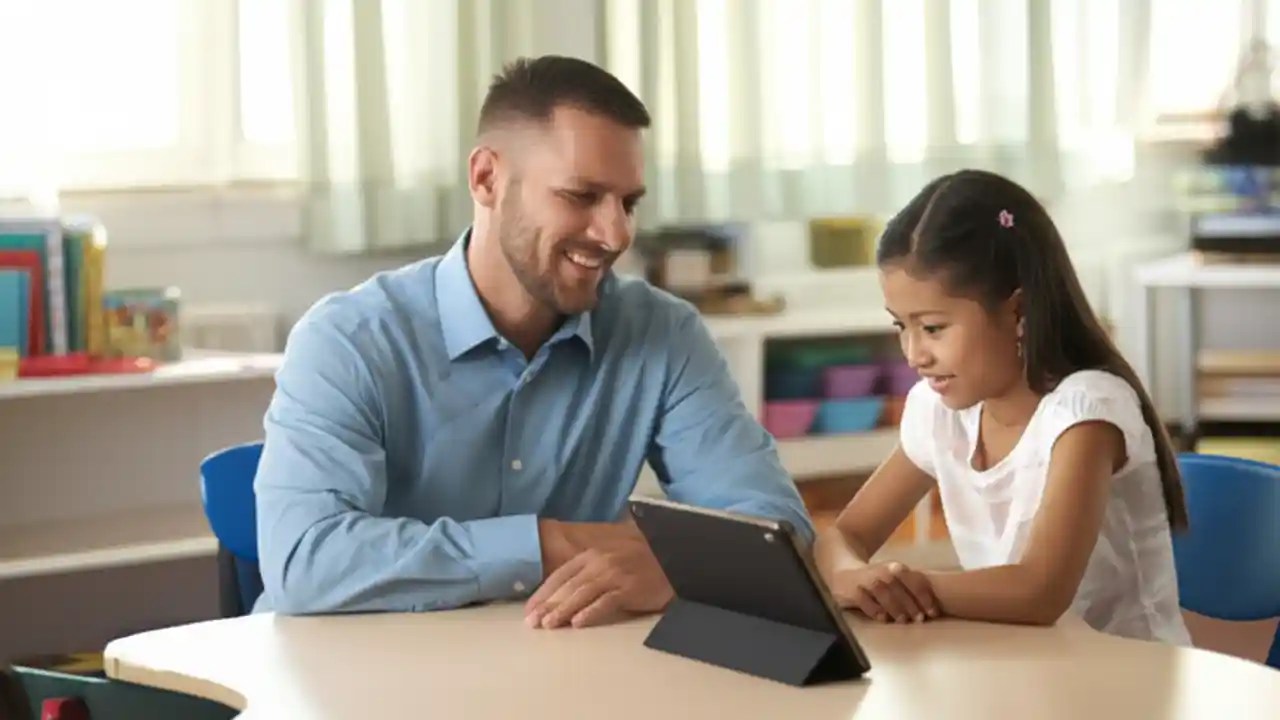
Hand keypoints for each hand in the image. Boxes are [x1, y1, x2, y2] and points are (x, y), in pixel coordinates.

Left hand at [525, 522, 672, 628]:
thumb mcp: (609, 559)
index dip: (543, 593)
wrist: (672, 559)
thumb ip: (588, 571)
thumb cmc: (638, 563)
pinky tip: (578, 623)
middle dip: (547, 605)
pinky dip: (591, 612)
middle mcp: (600, 562)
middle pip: (568, 586)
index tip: (529, 610)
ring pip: (582, 594)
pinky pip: (606, 601)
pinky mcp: (630, 587)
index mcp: (591, 555)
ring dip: (563, 610)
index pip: (560, 575)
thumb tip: (561, 593)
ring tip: (549, 625)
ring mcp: (615, 574)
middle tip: (532, 623)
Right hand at [829, 561, 938, 622]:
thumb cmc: (876, 581)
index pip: (913, 580)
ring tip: (903, 620)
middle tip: (920, 619)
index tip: (932, 612)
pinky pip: (865, 601)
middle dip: (911, 604)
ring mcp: (866, 582)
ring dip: (895, 608)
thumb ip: (908, 589)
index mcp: (894, 567)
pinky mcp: (853, 591)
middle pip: (898, 588)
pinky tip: (883, 618)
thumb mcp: (892, 579)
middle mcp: (880, 572)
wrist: (843, 574)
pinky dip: (875, 610)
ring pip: (883, 594)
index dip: (924, 597)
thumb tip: (932, 609)